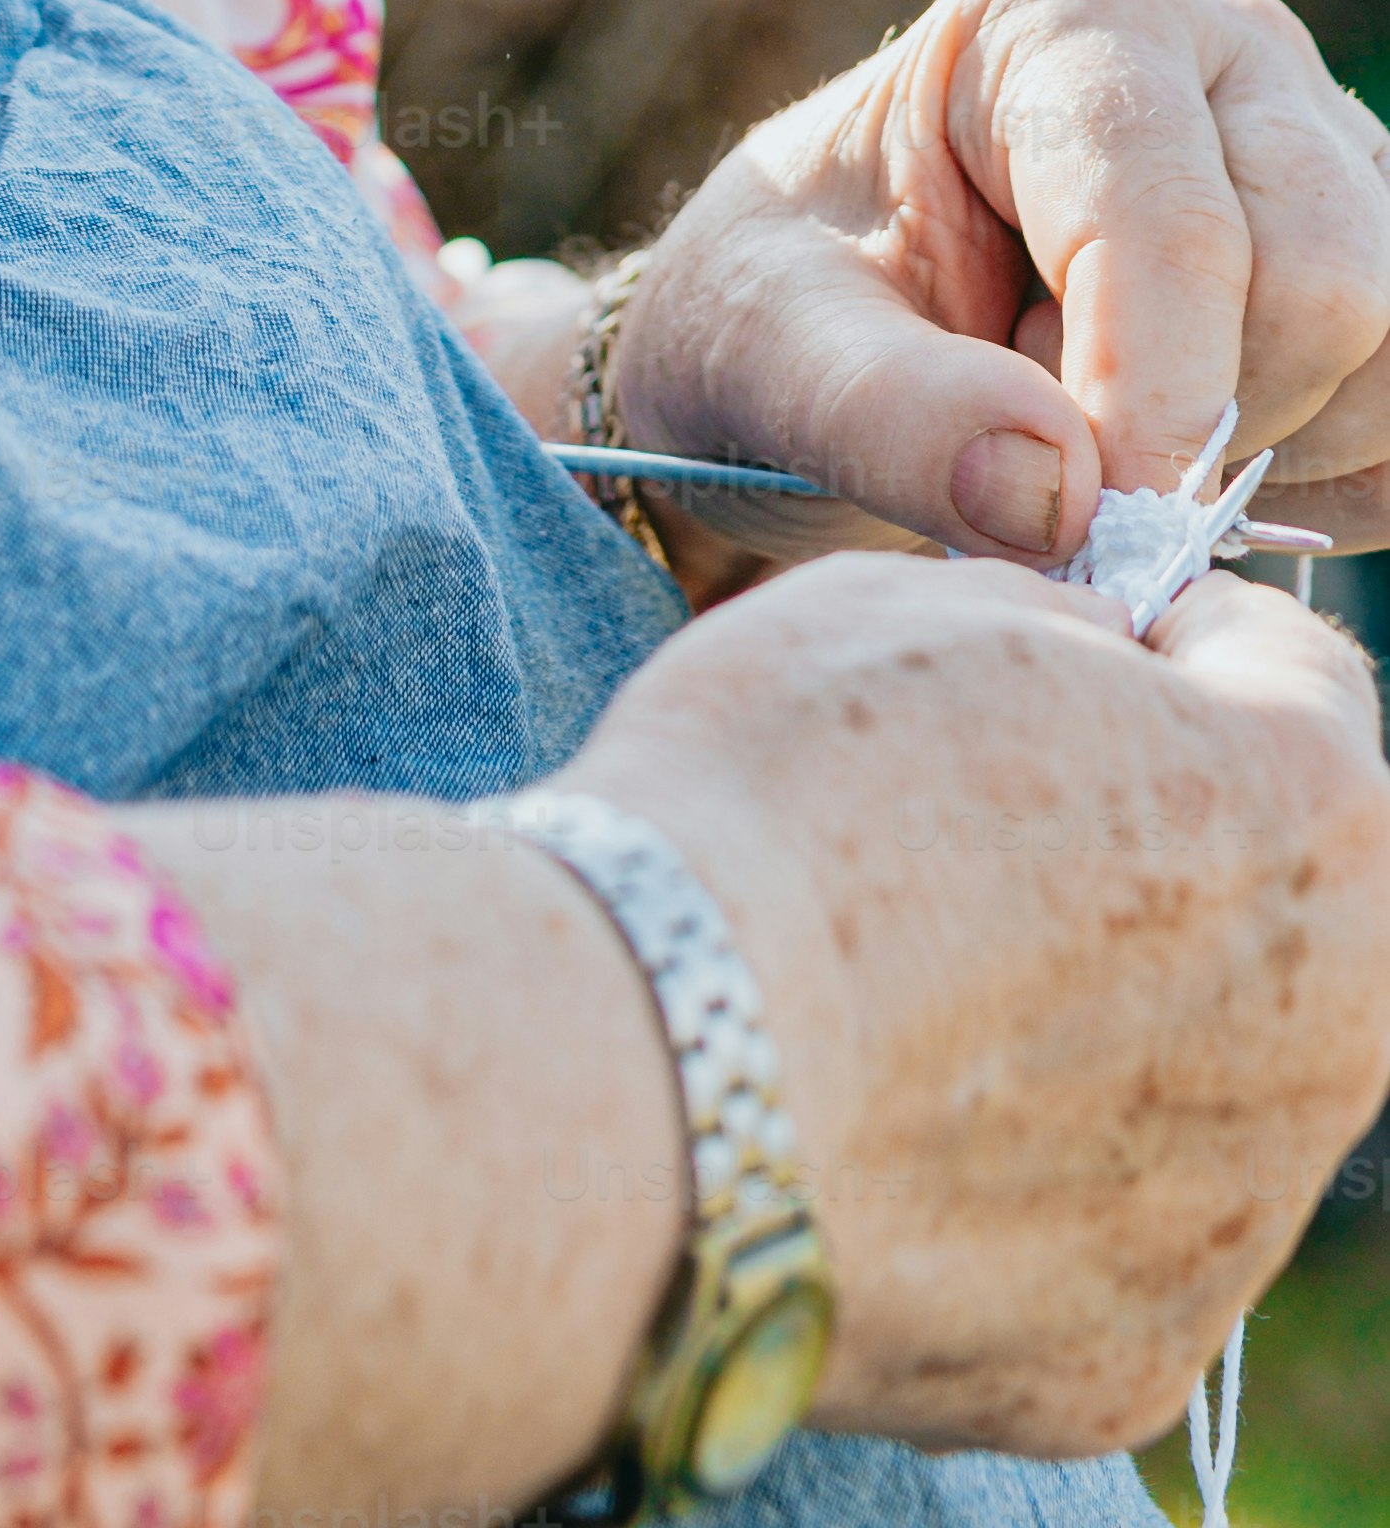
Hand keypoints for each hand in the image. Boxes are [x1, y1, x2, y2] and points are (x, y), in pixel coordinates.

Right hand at [565, 554, 1389, 1454]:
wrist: (648, 1080)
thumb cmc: (774, 802)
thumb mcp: (922, 604)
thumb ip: (1069, 629)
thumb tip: (1100, 670)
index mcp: (1312, 811)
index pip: (1298, 676)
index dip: (1166, 645)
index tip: (1065, 662)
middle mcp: (1342, 1029)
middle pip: (1282, 900)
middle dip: (1162, 850)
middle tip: (970, 839)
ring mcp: (1245, 1218)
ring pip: (1205, 1079)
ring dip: (1103, 1023)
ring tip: (905, 1001)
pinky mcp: (1140, 1362)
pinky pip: (1109, 1231)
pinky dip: (1024, 1180)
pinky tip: (887, 1131)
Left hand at [616, 0, 1389, 560]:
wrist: (826, 323)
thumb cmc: (788, 304)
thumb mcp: (770, 347)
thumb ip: (891, 415)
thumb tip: (1055, 495)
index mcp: (1066, 16)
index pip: (1172, 224)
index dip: (1150, 398)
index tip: (1084, 523)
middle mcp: (1225, 49)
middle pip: (1328, 282)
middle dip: (1206, 421)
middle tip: (1053, 444)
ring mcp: (1323, 145)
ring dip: (1273, 450)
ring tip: (1107, 426)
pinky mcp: (1377, 248)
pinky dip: (1330, 475)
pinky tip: (1190, 457)